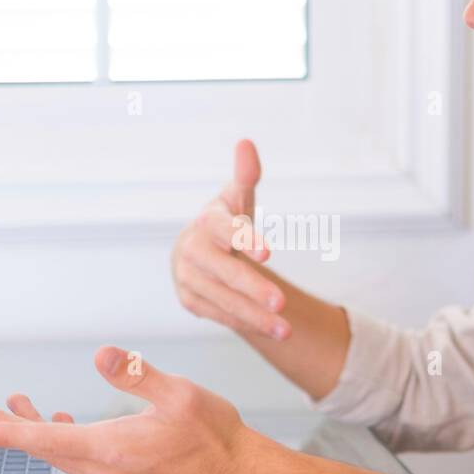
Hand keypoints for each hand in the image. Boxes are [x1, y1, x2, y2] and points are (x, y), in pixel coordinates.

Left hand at [0, 347, 267, 473]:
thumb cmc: (214, 435)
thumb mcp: (178, 393)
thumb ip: (135, 373)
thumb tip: (100, 353)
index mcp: (112, 448)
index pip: (46, 440)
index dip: (8, 432)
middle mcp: (106, 472)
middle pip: (46, 449)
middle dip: (10, 427)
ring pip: (63, 455)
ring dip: (38, 431)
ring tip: (18, 405)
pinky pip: (82, 462)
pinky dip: (64, 441)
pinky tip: (67, 422)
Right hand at [170, 139, 290, 340]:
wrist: (199, 251)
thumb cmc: (226, 223)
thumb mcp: (238, 199)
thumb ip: (246, 176)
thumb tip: (246, 143)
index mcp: (208, 220)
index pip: (226, 229)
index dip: (246, 239)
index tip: (268, 251)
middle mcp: (193, 248)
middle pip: (225, 271)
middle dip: (254, 287)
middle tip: (282, 302)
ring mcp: (187, 277)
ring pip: (223, 299)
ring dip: (255, 315)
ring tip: (286, 328)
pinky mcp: (189, 300)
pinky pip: (219, 315)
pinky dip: (244, 323)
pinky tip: (270, 330)